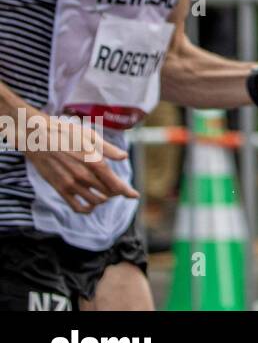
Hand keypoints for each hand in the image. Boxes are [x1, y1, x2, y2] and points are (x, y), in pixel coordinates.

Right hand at [24, 113, 138, 213]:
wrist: (37, 137)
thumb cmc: (66, 133)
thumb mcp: (90, 135)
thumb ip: (108, 149)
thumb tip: (124, 157)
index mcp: (94, 162)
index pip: (116, 184)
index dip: (128, 192)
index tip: (135, 196)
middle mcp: (84, 176)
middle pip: (108, 193)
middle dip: (116, 192)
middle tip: (117, 187)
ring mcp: (71, 184)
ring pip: (95, 201)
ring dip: (103, 199)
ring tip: (104, 192)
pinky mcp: (60, 189)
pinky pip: (77, 207)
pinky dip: (87, 209)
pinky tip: (91, 204)